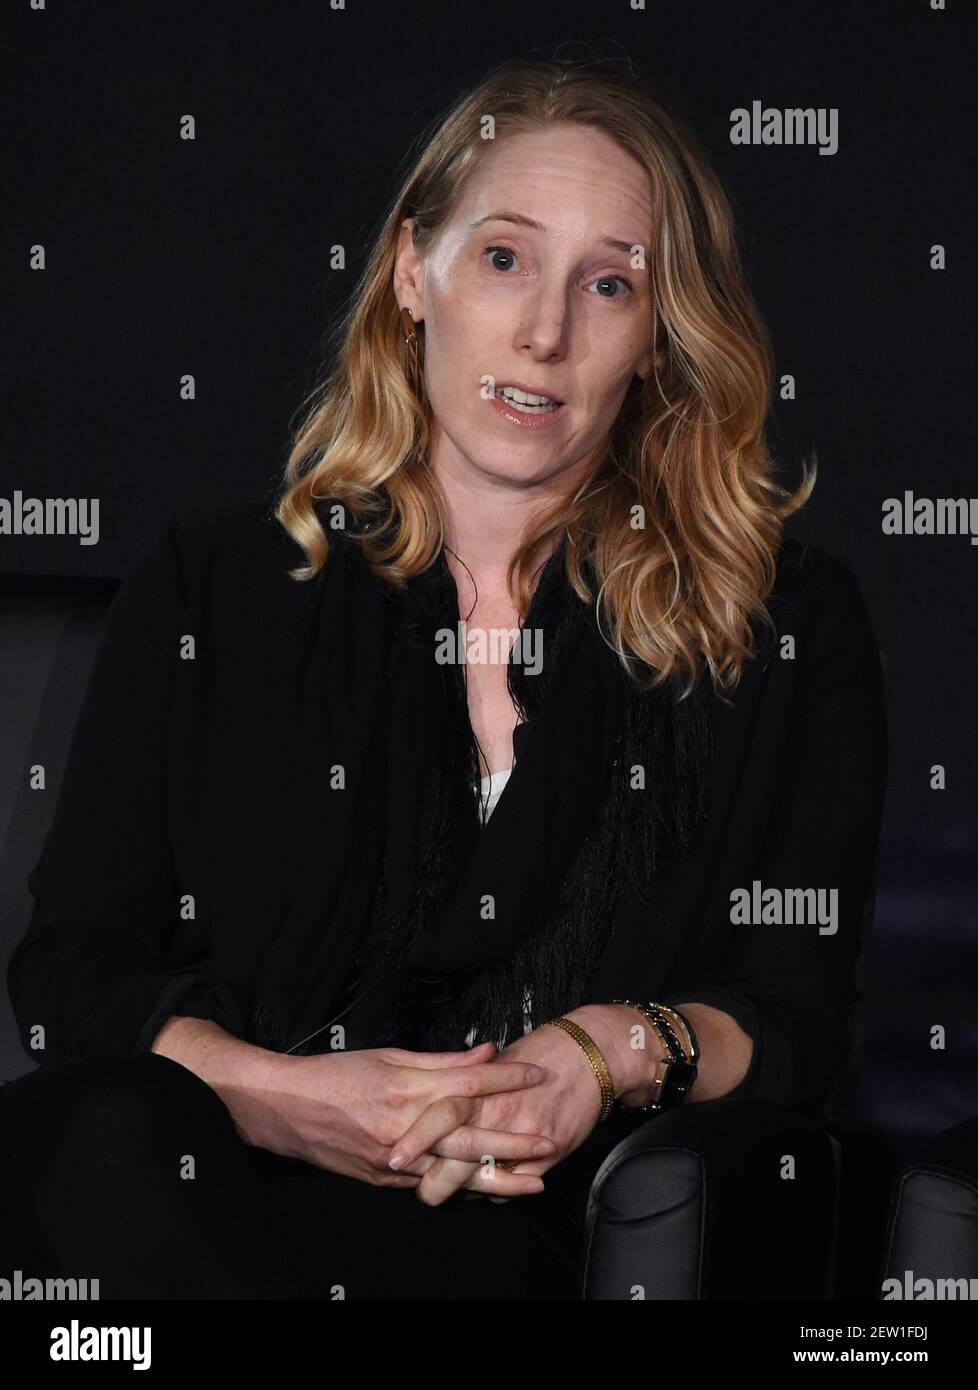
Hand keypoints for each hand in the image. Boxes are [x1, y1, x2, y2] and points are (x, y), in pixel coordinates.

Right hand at [229, 1038, 557, 1197]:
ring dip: (497, 1177)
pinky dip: (461, 1188)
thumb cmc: (335, 1075)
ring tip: (532, 1181)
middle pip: (469, 1134)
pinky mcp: (385, 1180)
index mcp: (406, 1087)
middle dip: (513, 1139)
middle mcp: (405, 1126)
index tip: (535, 1075)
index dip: (505, 1077)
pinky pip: (431, 1186)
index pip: (467, 1082)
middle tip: (549, 1139)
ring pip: (455, 1171)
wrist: (286, 1108)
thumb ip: (441, 1059)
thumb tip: (485, 1052)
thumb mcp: (389, 1056)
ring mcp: (395, 1159)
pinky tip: (486, 1190)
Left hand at [388, 1007, 640, 1205]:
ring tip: (435, 1194)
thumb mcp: (494, 1058)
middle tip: (406, 1182)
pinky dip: (493, 1191)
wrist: (591, 1054)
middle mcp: (501, 1112)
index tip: (390, 1155)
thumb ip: (460, 1074)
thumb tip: (427, 1095)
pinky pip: (515, 1184)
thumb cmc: (541, 1052)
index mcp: (483, 1086)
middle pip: (457, 1150)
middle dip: (429, 1175)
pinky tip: (477, 1191)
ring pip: (484, 1175)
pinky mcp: (548, 1153)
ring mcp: (525, 1136)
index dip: (415, 1138)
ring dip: (459, 1188)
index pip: (440, 1114)